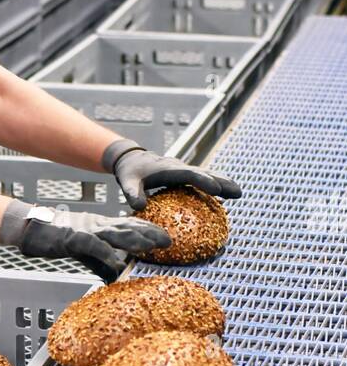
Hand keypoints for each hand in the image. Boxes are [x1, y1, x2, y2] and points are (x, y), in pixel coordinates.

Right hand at [0, 202, 170, 284]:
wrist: (30, 228)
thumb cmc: (55, 238)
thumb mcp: (83, 252)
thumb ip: (101, 263)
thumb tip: (117, 277)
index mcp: (100, 226)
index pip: (129, 226)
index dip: (148, 231)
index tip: (165, 237)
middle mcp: (97, 225)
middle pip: (128, 227)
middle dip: (148, 233)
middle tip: (168, 240)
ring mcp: (85, 230)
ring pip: (114, 233)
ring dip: (134, 239)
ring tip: (151, 246)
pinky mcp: (72, 238)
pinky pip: (92, 245)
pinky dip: (106, 253)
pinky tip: (117, 261)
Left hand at [101, 137, 242, 211]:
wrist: (132, 158)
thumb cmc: (130, 171)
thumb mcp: (127, 182)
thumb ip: (132, 194)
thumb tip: (139, 207)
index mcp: (169, 168)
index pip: (190, 174)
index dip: (204, 181)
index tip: (217, 189)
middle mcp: (180, 167)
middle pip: (205, 173)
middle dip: (222, 182)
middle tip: (238, 193)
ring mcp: (184, 170)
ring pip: (207, 175)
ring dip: (223, 183)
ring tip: (239, 194)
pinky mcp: (184, 175)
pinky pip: (202, 180)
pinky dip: (214, 187)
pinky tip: (224, 198)